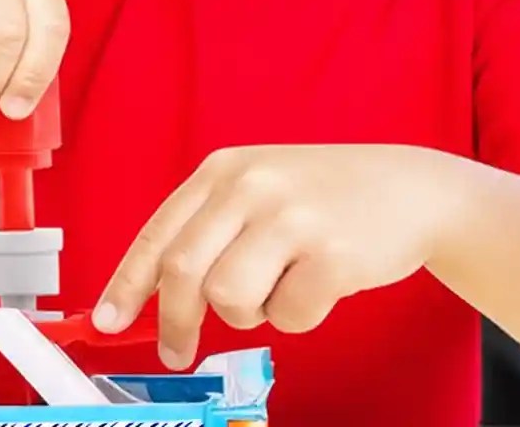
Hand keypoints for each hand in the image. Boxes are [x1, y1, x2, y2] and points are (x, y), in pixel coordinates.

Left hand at [93, 144, 467, 369]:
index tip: (106, 322)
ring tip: (278, 289)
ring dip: (249, 314)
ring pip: (231, 299)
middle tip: (177, 350)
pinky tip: (319, 286)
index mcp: (223, 170)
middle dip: (175, 322)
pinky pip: (288, 317)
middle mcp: (252, 186)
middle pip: (184, 273)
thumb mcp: (257, 190)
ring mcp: (293, 218)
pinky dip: (298, 316)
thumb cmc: (323, 199)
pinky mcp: (333, 254)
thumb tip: (151, 293)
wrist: (413, 189)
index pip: (158, 234)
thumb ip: (207, 230)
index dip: (127, 284)